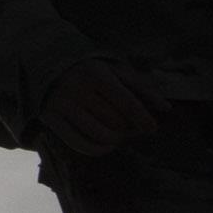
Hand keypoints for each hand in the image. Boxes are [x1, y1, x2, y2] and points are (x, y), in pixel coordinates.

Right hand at [33, 49, 165, 160]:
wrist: (47, 63)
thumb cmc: (90, 69)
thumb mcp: (115, 70)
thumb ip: (141, 88)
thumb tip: (166, 108)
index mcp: (96, 73)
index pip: (126, 102)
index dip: (143, 118)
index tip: (152, 128)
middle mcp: (77, 88)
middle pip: (115, 121)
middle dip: (129, 128)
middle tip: (132, 128)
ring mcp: (62, 105)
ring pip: (99, 135)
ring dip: (115, 140)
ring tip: (120, 136)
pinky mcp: (50, 118)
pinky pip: (80, 144)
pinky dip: (97, 149)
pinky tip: (105, 144)